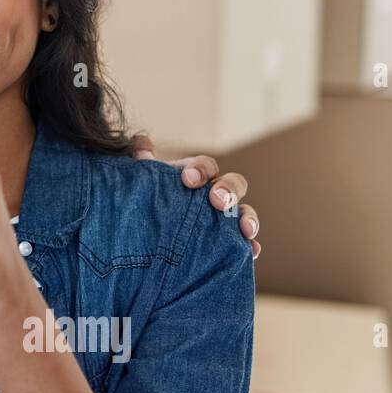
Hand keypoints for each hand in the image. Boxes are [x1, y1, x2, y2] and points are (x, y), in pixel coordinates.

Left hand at [131, 133, 259, 258]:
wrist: (148, 238)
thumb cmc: (150, 203)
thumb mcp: (144, 185)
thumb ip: (142, 164)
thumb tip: (140, 141)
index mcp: (196, 176)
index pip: (205, 165)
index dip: (200, 169)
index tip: (188, 180)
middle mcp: (216, 193)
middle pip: (233, 184)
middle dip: (229, 190)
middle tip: (218, 201)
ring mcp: (226, 217)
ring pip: (245, 212)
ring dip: (248, 218)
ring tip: (246, 229)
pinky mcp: (230, 241)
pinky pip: (245, 243)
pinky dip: (251, 247)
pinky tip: (252, 251)